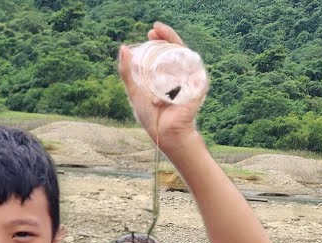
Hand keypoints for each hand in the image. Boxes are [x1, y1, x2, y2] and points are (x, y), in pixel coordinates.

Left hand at [118, 21, 207, 151]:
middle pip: (177, 49)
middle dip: (167, 36)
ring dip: (173, 44)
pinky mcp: (198, 86)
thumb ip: (127, 72)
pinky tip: (171, 60)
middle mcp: (180, 74)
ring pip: (185, 55)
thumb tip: (122, 48)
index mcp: (167, 74)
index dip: (160, 39)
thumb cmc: (151, 115)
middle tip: (154, 29)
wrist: (163, 133)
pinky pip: (191, 70)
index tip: (150, 32)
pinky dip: (179, 67)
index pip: (166, 52)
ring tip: (160, 36)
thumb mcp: (134, 90)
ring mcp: (190, 79)